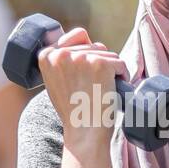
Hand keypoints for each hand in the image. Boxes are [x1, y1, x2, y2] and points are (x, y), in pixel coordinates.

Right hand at [39, 27, 126, 167]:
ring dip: (110, 71)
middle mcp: (62, 53)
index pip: (77, 37)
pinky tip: (111, 91)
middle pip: (94, 46)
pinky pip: (120, 62)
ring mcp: (82, 58)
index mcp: (47, 56)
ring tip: (99, 92)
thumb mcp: (56, 80)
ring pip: (108, 54)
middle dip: (98, 65)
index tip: (80, 79)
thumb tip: (81, 35)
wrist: (84, 133)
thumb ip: (62, 58)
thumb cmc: (73, 110)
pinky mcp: (101, 64)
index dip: (85, 56)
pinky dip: (122, 76)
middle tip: (90, 90)